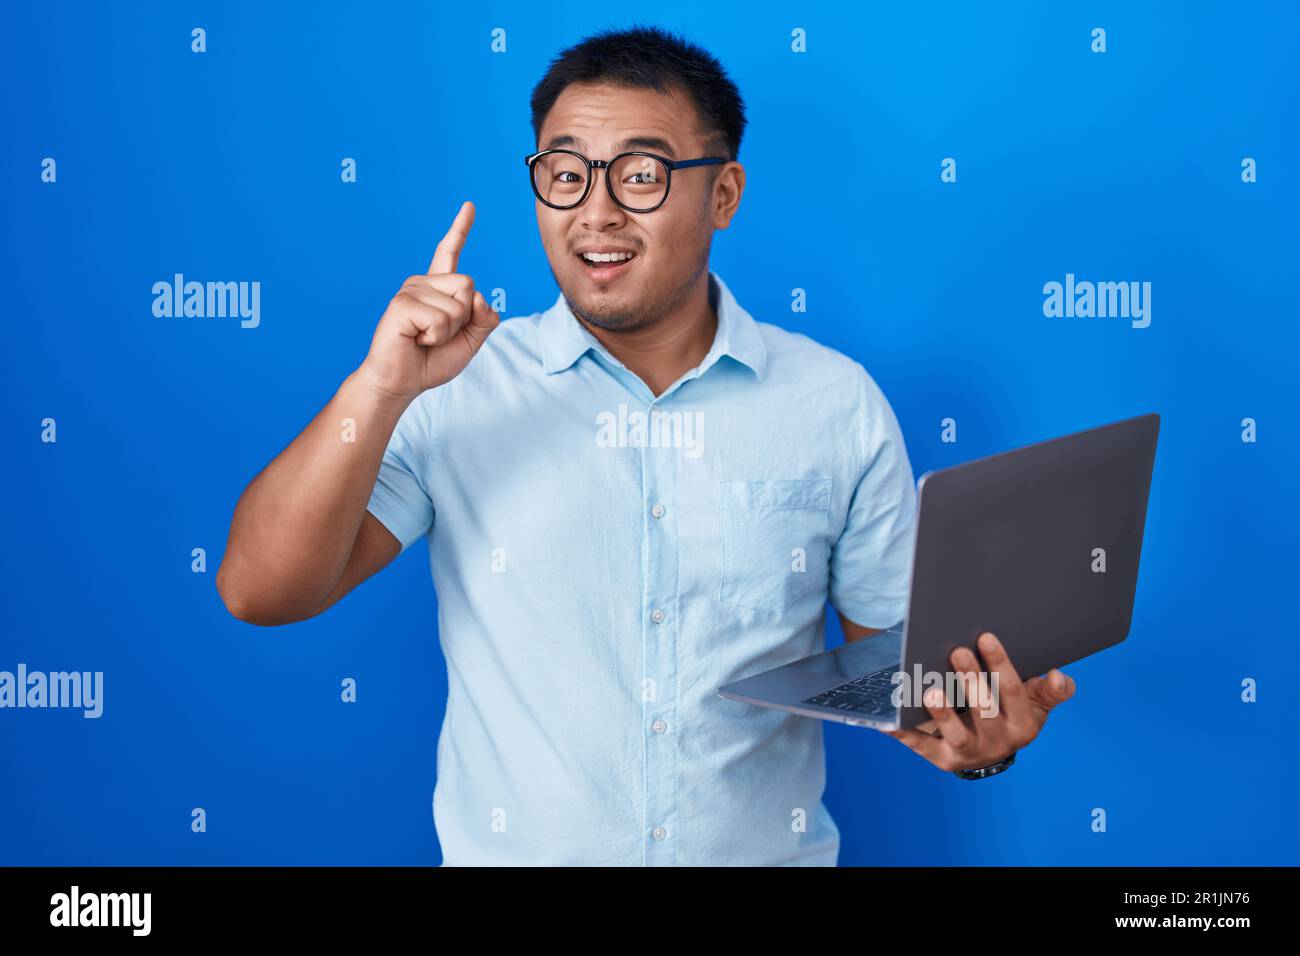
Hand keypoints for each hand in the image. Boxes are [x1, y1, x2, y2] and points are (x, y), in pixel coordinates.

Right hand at [357, 200, 499, 401]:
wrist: (402, 382)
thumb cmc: (431, 361)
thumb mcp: (470, 340)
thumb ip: (484, 318)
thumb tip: (479, 296)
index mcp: (438, 288)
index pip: (450, 252)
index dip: (461, 229)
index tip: (470, 206)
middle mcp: (423, 282)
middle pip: (469, 285)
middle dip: (464, 318)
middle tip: (437, 335)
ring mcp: (410, 290)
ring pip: (458, 304)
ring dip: (448, 331)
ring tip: (424, 339)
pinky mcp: (401, 304)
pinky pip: (441, 318)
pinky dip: (435, 337)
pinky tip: (416, 340)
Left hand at [877, 631, 1075, 772]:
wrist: (991, 750)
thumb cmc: (1010, 713)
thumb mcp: (1036, 703)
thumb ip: (1050, 691)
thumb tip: (1060, 677)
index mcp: (1024, 725)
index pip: (1013, 692)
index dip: (1000, 664)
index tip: (985, 636)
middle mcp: (999, 742)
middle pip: (986, 711)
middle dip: (972, 681)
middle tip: (957, 651)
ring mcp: (970, 752)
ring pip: (957, 734)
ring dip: (943, 713)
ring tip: (931, 691)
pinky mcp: (943, 758)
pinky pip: (923, 746)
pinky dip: (905, 734)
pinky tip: (889, 721)